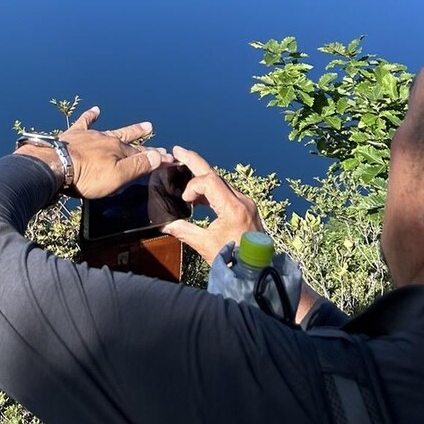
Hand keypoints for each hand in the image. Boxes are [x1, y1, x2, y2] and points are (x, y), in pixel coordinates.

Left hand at [55, 105, 171, 197]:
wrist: (56, 165)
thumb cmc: (87, 176)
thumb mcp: (117, 176)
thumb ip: (138, 165)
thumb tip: (159, 155)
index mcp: (118, 150)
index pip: (142, 154)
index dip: (156, 157)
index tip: (169, 157)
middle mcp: (107, 139)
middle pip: (129, 140)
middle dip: (143, 138)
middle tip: (154, 131)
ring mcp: (91, 135)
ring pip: (112, 130)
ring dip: (127, 129)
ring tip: (141, 124)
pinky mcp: (74, 135)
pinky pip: (85, 122)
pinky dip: (90, 116)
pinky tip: (95, 110)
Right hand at [160, 145, 263, 262]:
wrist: (258, 273)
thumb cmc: (234, 261)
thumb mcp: (206, 246)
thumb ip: (184, 231)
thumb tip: (164, 224)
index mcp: (233, 208)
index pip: (209, 181)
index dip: (192, 186)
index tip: (185, 200)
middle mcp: (242, 201)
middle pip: (215, 174)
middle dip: (194, 161)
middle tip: (178, 150)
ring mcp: (246, 203)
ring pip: (221, 181)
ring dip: (202, 176)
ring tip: (184, 167)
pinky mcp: (246, 208)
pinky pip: (226, 191)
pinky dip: (211, 188)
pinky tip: (198, 194)